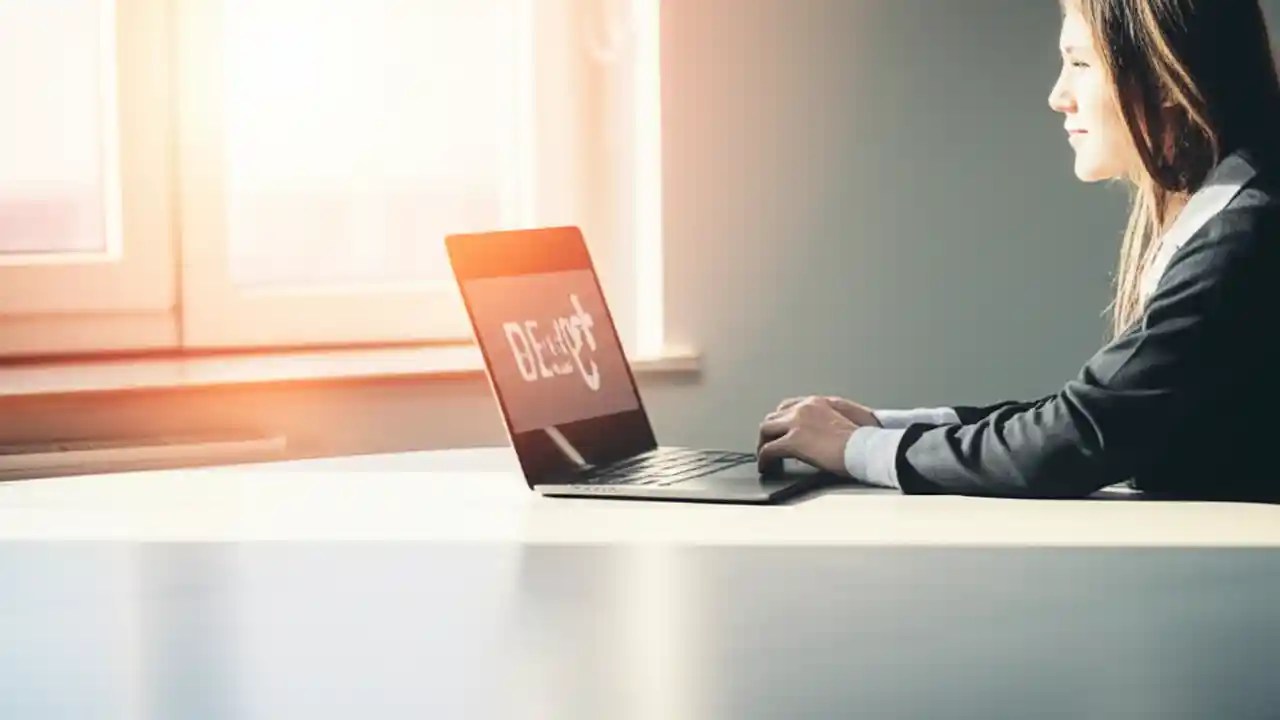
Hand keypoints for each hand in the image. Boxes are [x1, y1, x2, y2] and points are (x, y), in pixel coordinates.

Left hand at [757, 396, 874, 475]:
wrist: (867, 447)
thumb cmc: (868, 438)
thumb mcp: (854, 418)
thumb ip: (840, 417)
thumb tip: (839, 427)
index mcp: (820, 402)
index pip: (791, 406)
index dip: (783, 420)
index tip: (782, 430)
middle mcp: (805, 408)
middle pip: (775, 416)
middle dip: (771, 431)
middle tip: (770, 444)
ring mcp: (797, 423)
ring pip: (767, 429)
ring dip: (764, 443)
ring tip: (765, 456)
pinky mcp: (793, 441)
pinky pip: (768, 450)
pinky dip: (764, 459)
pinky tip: (766, 467)